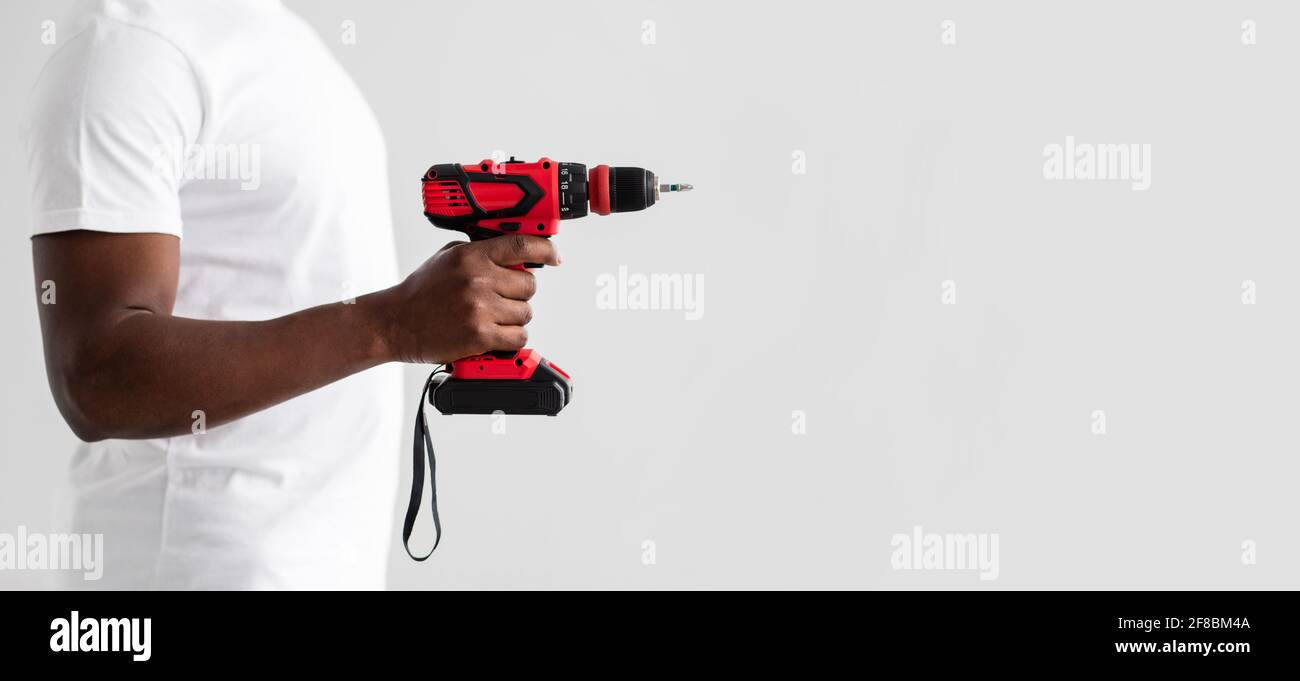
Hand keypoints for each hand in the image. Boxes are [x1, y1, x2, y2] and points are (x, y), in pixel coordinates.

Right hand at [372, 234, 560, 363]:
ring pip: (525, 313)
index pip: (521, 245)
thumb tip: (517, 254)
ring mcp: (480, 308)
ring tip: (490, 317)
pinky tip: (494, 334)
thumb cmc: (422, 292)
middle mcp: (477, 280)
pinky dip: (510, 338)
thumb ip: (481, 252)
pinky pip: (518, 337)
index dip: (545, 249)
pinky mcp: (480, 335)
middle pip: (529, 285)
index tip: (554, 256)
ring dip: (514, 317)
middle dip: (519, 292)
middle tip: (501, 298)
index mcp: (470, 256)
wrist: (395, 323)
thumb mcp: (448, 257)